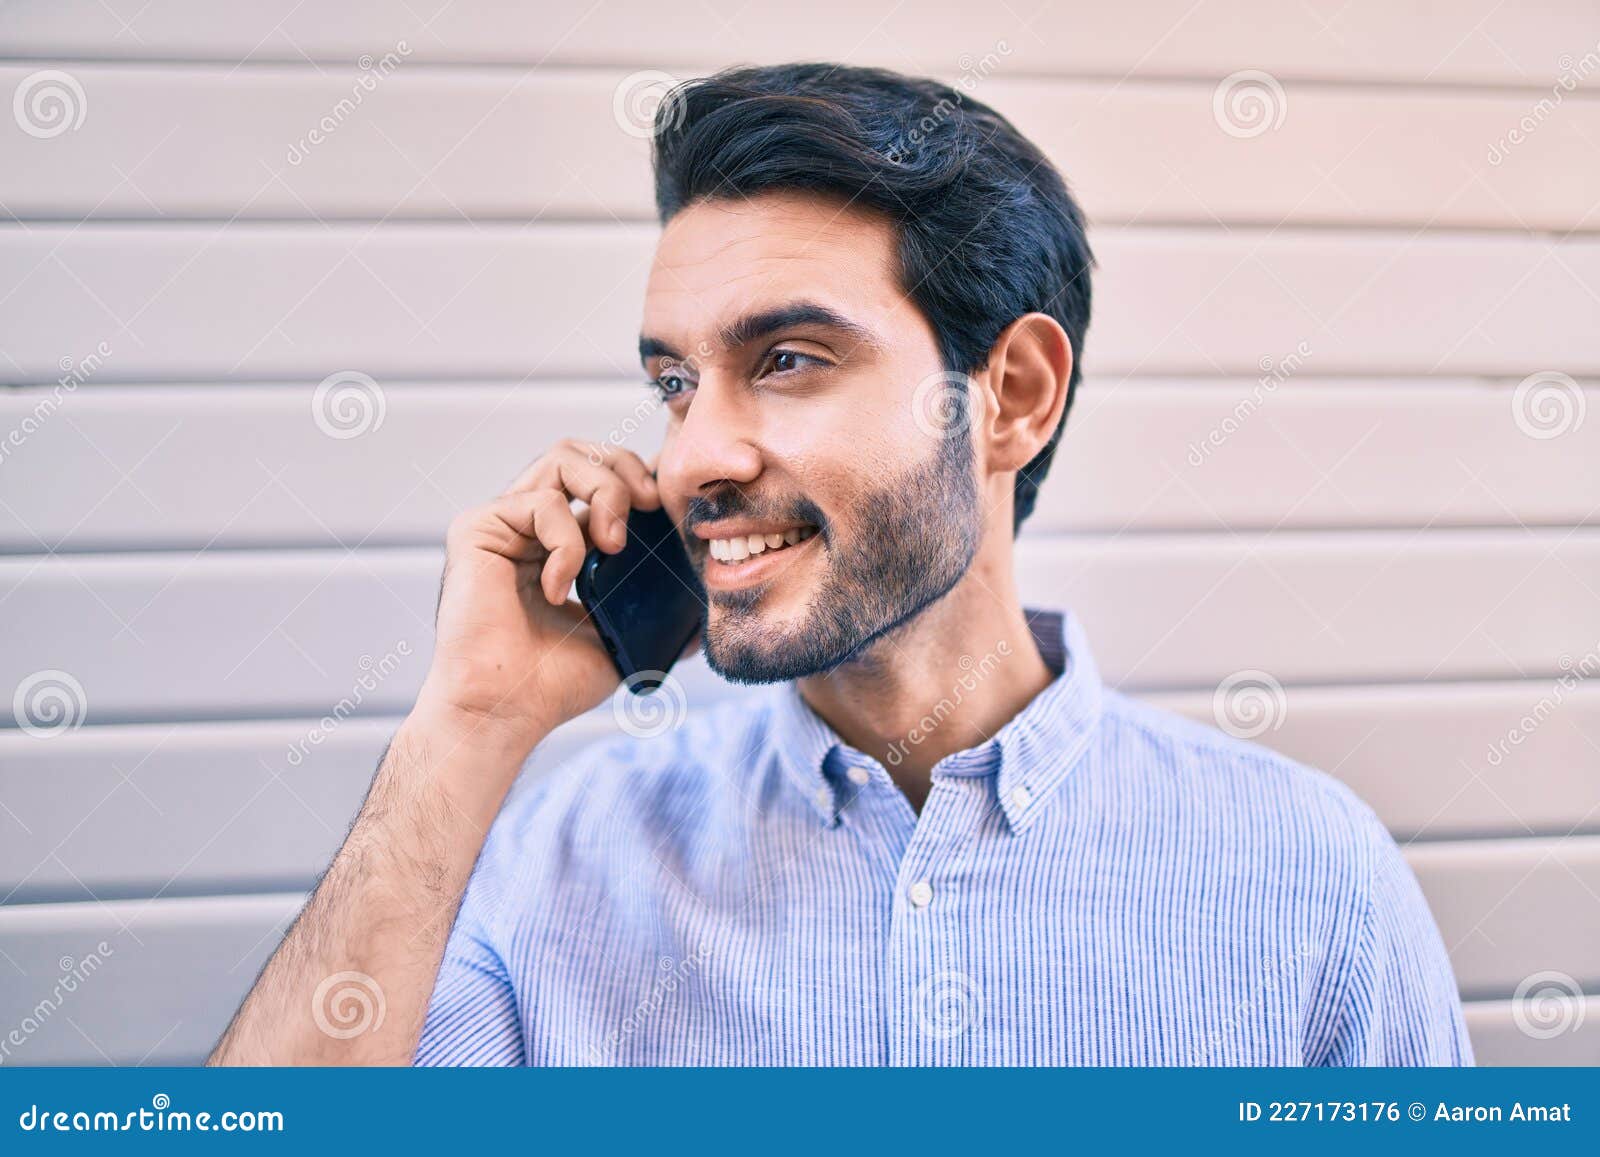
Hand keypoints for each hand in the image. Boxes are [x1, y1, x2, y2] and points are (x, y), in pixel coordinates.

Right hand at [413, 439, 663, 752]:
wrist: (506, 711)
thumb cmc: (554, 684)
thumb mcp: (623, 638)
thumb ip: (655, 614)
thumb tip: (701, 616)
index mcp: (562, 541)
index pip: (604, 480)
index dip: (641, 476)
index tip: (672, 502)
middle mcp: (531, 525)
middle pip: (584, 452)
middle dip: (627, 469)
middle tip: (649, 507)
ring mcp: (503, 523)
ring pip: (564, 458)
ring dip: (604, 492)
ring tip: (613, 544)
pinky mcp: (478, 529)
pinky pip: (539, 503)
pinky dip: (565, 542)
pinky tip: (560, 588)